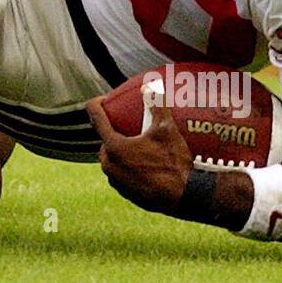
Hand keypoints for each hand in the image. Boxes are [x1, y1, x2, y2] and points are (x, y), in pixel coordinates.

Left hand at [86, 81, 193, 213]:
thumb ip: (156, 105)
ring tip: (138, 144)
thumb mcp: (166, 130)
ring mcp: (117, 182)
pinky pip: (123, 175)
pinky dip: (129, 166)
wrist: (185, 196)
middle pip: (104, 141)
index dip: (97, 104)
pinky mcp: (127, 194)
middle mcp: (110, 165)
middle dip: (113, 131)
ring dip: (121, 150)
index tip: (105, 99)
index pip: (96, 118)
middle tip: (128, 124)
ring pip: (113, 159)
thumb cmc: (174, 162)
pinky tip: (145, 163)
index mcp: (114, 147)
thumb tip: (150, 86)